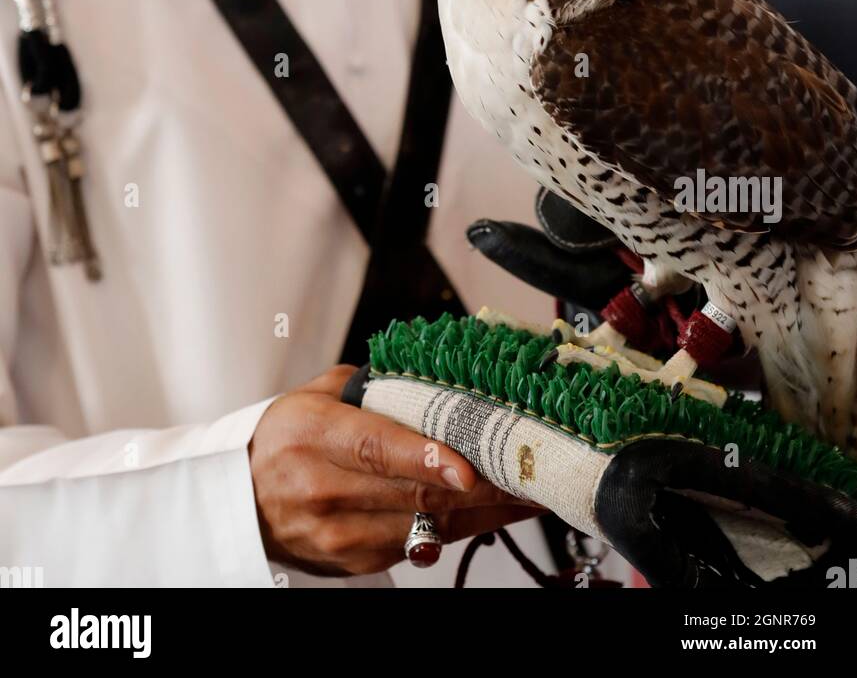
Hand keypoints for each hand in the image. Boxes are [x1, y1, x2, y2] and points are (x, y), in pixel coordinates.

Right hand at [248, 364, 543, 576]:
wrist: (243, 499)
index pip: (375, 447)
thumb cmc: (288, 437)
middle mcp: (323, 488)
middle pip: (413, 493)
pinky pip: (422, 544)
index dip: (425, 457)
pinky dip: (462, 527)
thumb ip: (375, 384)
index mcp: (314, 433)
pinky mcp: (356, 562)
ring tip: (529, 489)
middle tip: (529, 469)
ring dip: (485, 510)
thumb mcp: (318, 394)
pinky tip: (493, 509)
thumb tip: (438, 377)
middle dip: (481, 484)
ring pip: (427, 525)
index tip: (468, 465)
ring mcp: (339, 534)